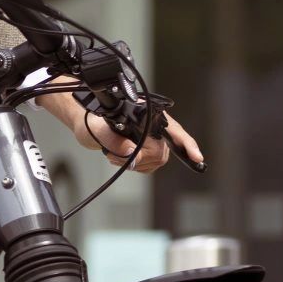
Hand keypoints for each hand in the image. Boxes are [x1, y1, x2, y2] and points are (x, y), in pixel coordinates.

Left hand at [34, 88, 205, 174]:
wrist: (85, 123)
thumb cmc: (91, 120)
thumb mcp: (97, 129)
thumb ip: (113, 140)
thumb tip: (132, 153)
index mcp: (147, 115)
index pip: (174, 130)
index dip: (187, 144)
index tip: (197, 157)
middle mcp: (153, 126)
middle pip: (162, 150)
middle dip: (143, 157)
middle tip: (120, 154)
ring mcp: (150, 138)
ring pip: (156, 160)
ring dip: (135, 162)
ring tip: (115, 153)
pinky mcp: (144, 149)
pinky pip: (148, 166)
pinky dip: (134, 166)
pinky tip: (119, 157)